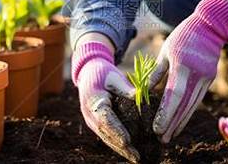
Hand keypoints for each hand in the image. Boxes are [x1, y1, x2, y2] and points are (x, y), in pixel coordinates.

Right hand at [72, 41, 139, 162]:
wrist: (89, 73)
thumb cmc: (103, 73)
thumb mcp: (114, 77)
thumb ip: (125, 88)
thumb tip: (139, 96)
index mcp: (94, 102)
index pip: (106, 120)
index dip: (117, 131)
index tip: (128, 141)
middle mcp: (90, 115)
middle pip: (106, 134)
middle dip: (121, 147)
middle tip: (137, 157)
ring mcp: (91, 121)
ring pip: (106, 138)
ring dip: (120, 149)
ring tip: (135, 158)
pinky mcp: (95, 123)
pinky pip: (106, 135)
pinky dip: (117, 144)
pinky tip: (128, 151)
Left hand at [150, 0, 227, 142]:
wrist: (210, 26)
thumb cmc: (183, 36)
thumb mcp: (166, 51)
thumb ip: (157, 73)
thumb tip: (146, 92)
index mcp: (183, 65)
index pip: (173, 95)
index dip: (165, 113)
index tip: (157, 127)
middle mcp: (196, 74)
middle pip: (184, 105)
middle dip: (172, 124)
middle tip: (162, 139)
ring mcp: (206, 78)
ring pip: (193, 105)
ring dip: (181, 122)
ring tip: (171, 135)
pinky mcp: (210, 79)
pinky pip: (198, 99)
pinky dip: (189, 111)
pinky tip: (181, 120)